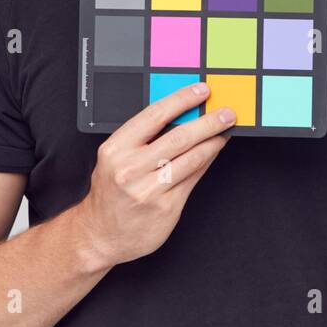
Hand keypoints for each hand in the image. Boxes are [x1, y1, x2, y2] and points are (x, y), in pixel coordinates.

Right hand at [75, 82, 234, 268]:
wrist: (100, 234)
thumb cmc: (111, 193)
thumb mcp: (115, 158)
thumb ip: (143, 139)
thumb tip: (182, 114)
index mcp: (116, 149)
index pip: (155, 115)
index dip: (182, 100)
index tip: (201, 91)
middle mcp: (131, 169)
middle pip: (179, 137)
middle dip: (208, 121)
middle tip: (226, 112)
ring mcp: (149, 190)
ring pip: (191, 158)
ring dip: (213, 141)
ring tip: (224, 131)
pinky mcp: (167, 207)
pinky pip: (193, 178)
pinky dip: (206, 162)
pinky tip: (213, 152)